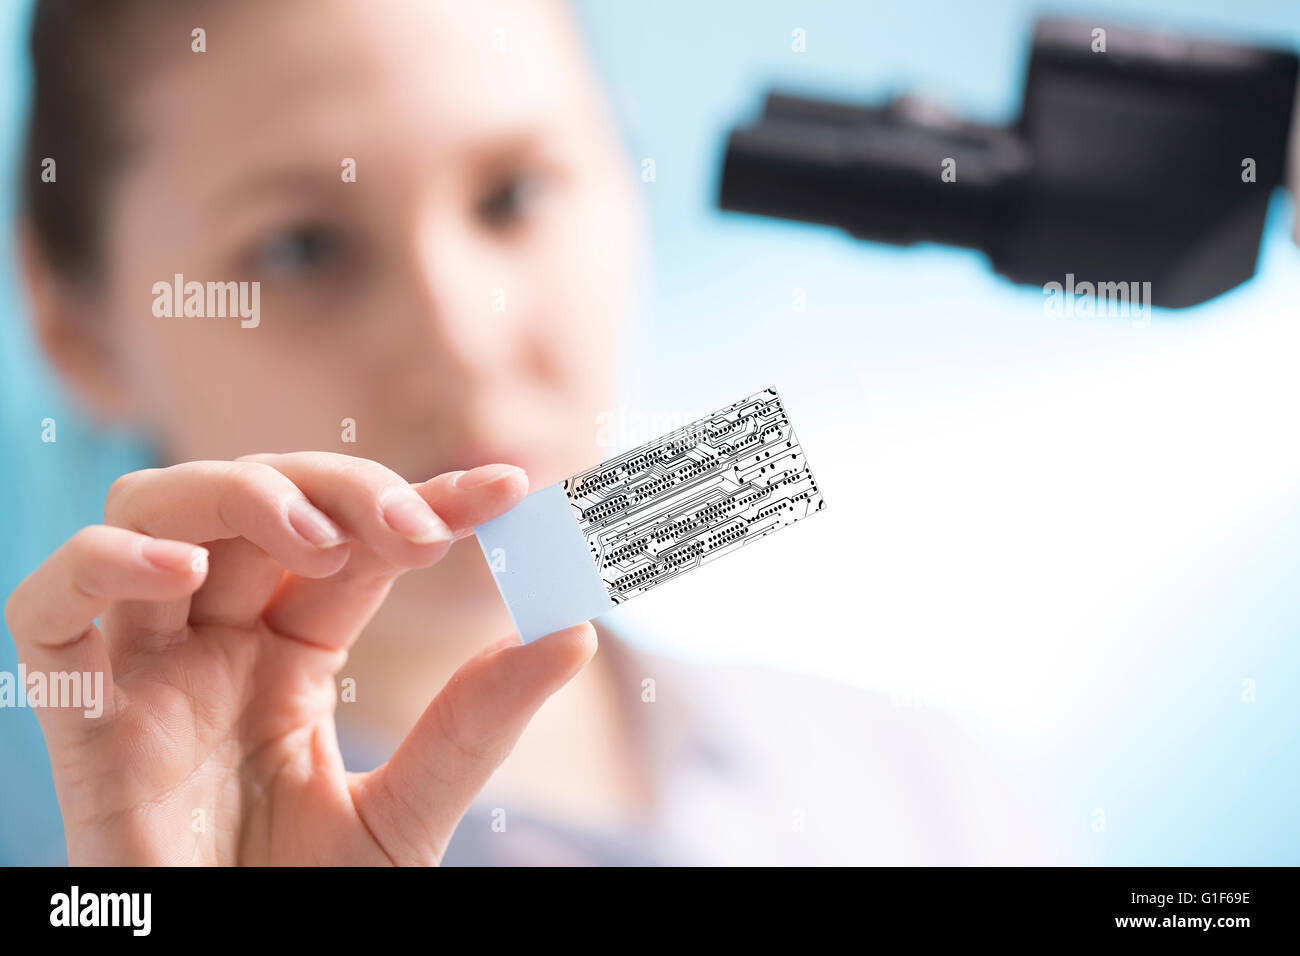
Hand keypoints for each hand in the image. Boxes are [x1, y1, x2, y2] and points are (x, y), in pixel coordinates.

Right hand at [5, 453, 595, 864]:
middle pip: (258, 501)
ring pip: (157, 513)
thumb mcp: (407, 811)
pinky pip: (50, 604)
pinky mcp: (76, 713)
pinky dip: (105, 564)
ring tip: (320, 541)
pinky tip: (182, 574)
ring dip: (239, 495)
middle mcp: (216, 643)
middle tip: (416, 527)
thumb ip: (476, 723)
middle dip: (340, 489)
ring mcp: (144, 669)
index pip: (356, 543)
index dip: (425, 502)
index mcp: (291, 656)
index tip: (507, 487)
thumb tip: (577, 630)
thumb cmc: (305, 907)